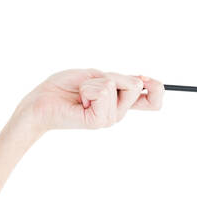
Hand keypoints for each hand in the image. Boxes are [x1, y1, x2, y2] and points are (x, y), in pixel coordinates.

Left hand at [18, 68, 164, 134]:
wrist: (40, 101)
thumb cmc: (63, 88)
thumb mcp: (96, 76)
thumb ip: (120, 79)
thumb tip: (141, 81)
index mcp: (119, 102)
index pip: (152, 101)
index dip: (156, 88)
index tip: (144, 77)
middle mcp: (117, 113)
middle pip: (135, 86)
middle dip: (112, 76)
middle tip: (90, 84)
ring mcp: (108, 119)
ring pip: (115, 86)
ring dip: (94, 81)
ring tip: (80, 93)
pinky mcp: (97, 121)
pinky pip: (103, 92)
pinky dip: (88, 88)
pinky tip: (79, 99)